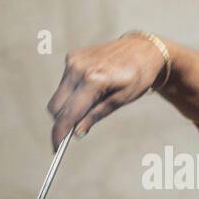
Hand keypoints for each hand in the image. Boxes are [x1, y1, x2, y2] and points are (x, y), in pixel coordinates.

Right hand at [46, 35, 167, 149]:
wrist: (142, 49)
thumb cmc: (138, 76)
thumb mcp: (121, 100)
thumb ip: (96, 115)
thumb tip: (77, 133)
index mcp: (93, 80)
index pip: (69, 113)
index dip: (60, 133)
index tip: (56, 148)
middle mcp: (78, 68)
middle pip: (56, 106)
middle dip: (62, 121)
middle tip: (77, 130)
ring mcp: (73, 60)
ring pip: (59, 96)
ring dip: (68, 106)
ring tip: (93, 102)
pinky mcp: (72, 57)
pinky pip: (64, 83)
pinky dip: (72, 93)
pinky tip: (91, 89)